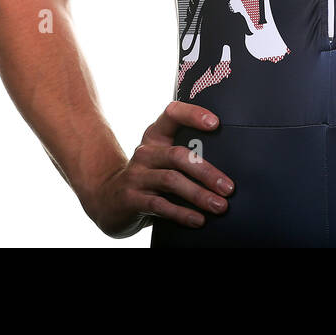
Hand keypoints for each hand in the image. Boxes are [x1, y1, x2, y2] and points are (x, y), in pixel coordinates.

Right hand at [78, 101, 233, 236]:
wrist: (107, 199)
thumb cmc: (147, 177)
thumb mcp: (162, 160)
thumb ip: (186, 156)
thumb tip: (226, 169)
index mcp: (155, 136)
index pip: (172, 114)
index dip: (193, 114)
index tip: (215, 123)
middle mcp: (145, 152)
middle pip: (178, 155)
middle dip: (207, 172)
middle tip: (228, 187)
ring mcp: (136, 175)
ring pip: (171, 180)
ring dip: (199, 194)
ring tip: (219, 206)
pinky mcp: (130, 198)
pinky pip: (159, 205)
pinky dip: (182, 213)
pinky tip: (198, 220)